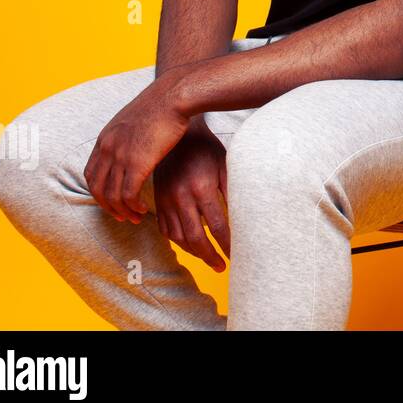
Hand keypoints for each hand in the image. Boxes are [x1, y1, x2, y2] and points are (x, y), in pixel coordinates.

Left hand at [84, 68, 192, 223]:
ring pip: (112, 195)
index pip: (91, 174)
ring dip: (122, 211)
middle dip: (108, 207)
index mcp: (105, 138)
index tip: (113, 201)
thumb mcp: (136, 118)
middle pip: (97, 188)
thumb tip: (137, 144)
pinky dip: (133, 206)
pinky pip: (128, 194)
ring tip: (135, 218)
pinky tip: (143, 210)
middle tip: (122, 216)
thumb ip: (129, 135)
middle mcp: (107, 148)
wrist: (173, 95)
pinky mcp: (137, 162)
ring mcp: (120, 155)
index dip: (100, 192)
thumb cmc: (163, 104)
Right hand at [153, 115, 229, 270]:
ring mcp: (166, 200)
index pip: (216, 225)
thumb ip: (232, 191)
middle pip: (195, 237)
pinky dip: (177, 242)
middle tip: (222, 267)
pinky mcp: (158, 201)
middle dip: (209, 256)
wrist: (177, 135)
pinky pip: (165, 229)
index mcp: (201, 187)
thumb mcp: (225, 165)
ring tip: (209, 260)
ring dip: (194, 253)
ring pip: (178, 237)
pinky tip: (190, 246)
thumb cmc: (206, 149)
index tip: (236, 255)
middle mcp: (181, 197)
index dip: (226, 244)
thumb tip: (244, 217)